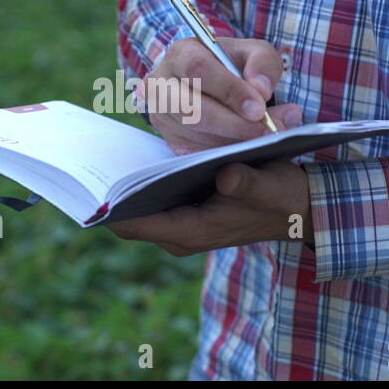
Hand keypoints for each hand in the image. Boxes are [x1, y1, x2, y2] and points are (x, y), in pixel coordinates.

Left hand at [107, 161, 312, 255]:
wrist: (299, 208)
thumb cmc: (284, 198)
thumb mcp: (271, 186)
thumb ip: (249, 183)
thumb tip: (227, 177)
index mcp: (193, 231)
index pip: (133, 224)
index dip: (108, 206)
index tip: (88, 182)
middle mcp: (181, 234)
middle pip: (128, 218)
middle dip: (110, 193)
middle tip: (89, 159)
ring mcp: (182, 225)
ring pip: (137, 210)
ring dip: (125, 187)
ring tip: (105, 154)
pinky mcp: (186, 214)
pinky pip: (150, 202)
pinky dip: (142, 184)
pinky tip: (135, 155)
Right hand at [143, 37, 302, 153]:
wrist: (217, 85)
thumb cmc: (233, 66)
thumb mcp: (253, 53)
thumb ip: (263, 63)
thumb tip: (261, 89)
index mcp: (181, 53)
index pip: (198, 69)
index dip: (229, 90)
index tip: (258, 109)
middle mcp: (162, 83)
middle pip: (191, 107)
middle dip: (232, 122)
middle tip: (263, 130)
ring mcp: (161, 114)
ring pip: (194, 133)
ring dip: (230, 140)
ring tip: (260, 137)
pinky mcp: (168, 139)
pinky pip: (195, 151)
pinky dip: (223, 151)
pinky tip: (243, 145)